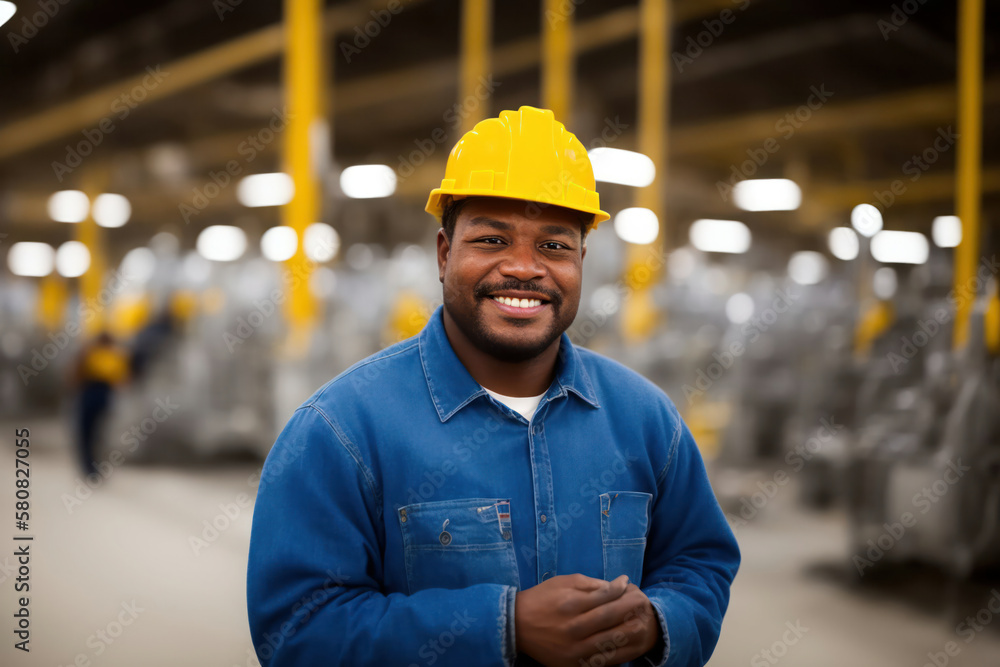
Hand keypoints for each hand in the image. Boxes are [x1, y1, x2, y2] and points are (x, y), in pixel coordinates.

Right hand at [516, 574, 655, 666]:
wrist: (516, 625)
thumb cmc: (542, 598)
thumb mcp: (564, 583)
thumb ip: (591, 585)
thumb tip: (618, 585)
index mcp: (570, 604)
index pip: (605, 596)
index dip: (621, 589)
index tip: (629, 583)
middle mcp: (572, 628)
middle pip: (610, 618)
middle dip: (630, 609)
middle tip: (643, 603)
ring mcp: (573, 649)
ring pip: (610, 642)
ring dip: (629, 632)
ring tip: (642, 623)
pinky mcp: (572, 664)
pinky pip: (602, 660)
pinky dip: (617, 652)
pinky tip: (627, 644)